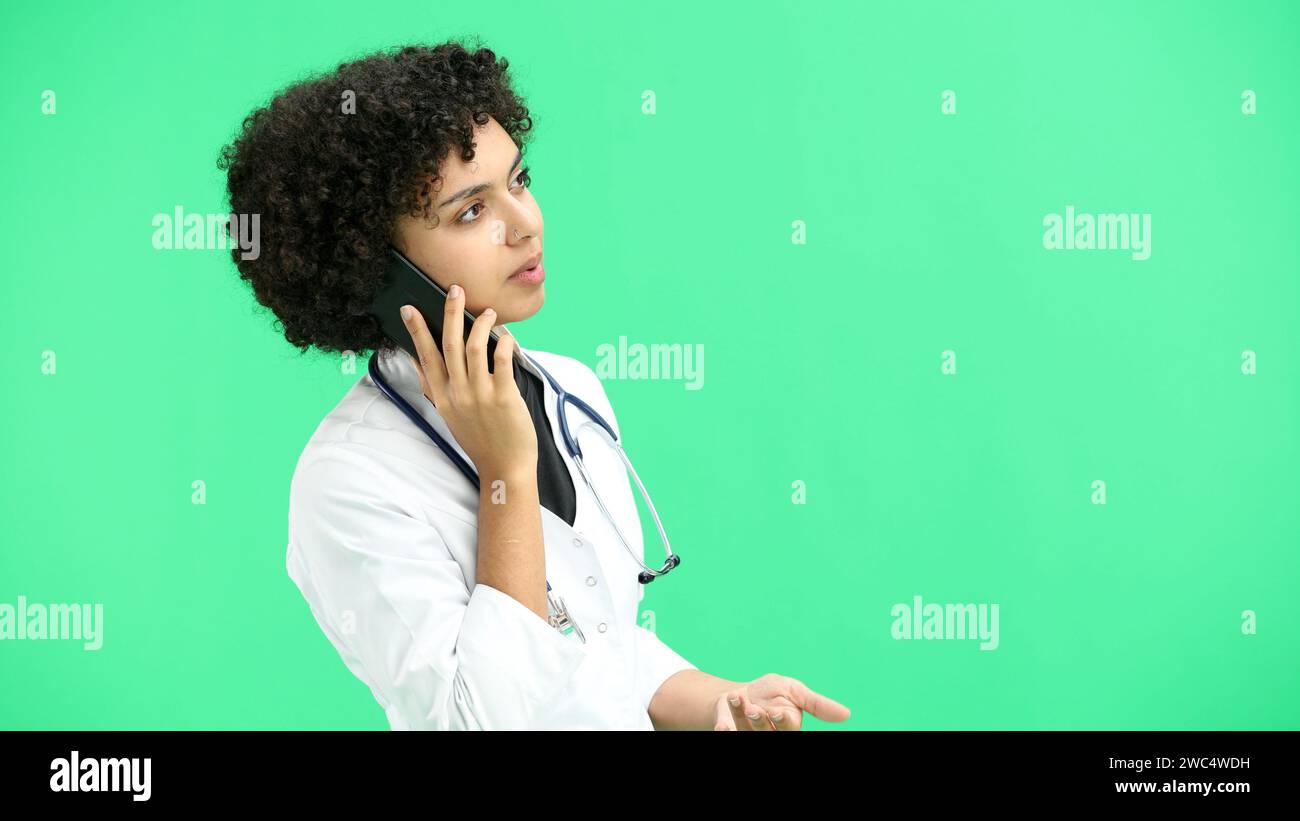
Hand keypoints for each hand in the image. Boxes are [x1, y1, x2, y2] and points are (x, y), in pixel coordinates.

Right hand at [399, 285, 537, 477]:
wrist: (504, 467)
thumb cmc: (480, 440)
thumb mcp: (449, 415)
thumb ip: (434, 387)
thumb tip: (417, 362)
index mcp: (443, 397)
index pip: (425, 357)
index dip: (416, 331)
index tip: (409, 309)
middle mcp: (458, 393)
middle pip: (449, 344)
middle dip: (451, 313)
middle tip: (455, 290)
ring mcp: (480, 394)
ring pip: (473, 347)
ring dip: (480, 324)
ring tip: (488, 313)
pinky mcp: (503, 396)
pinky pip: (501, 360)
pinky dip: (504, 343)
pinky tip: (507, 337)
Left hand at [711, 673, 850, 730]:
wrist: (742, 693)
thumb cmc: (771, 693)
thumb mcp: (795, 692)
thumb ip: (817, 704)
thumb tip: (847, 714)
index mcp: (787, 726)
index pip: (787, 728)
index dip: (782, 721)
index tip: (776, 711)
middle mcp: (768, 733)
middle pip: (766, 733)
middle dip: (760, 721)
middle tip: (755, 708)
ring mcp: (746, 732)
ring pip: (745, 731)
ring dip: (740, 715)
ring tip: (737, 697)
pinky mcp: (728, 729)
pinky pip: (726, 733)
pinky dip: (724, 729)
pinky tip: (722, 726)